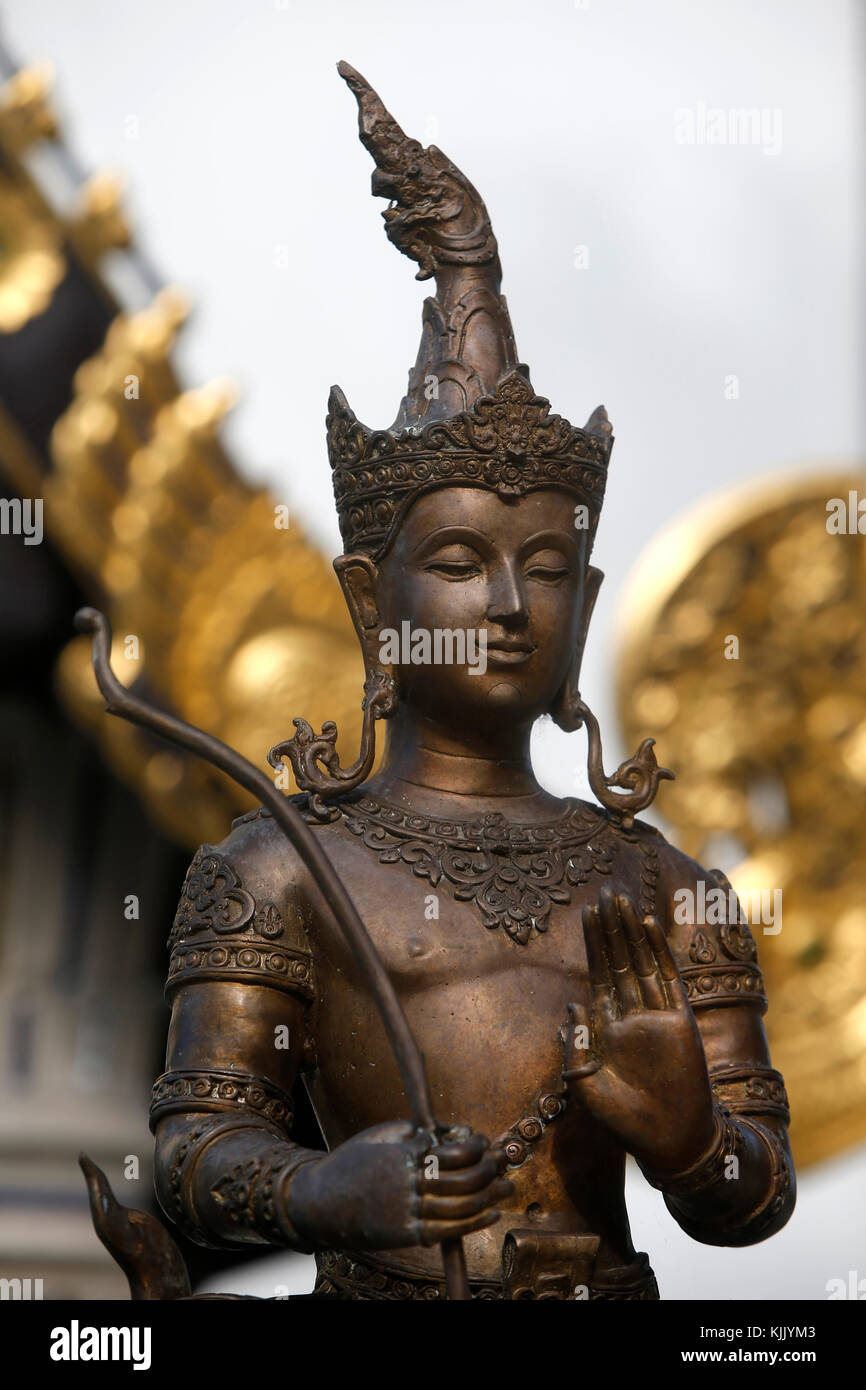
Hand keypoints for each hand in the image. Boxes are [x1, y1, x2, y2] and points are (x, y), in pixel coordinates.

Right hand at [285, 1120, 512, 1251]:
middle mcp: (407, 1184)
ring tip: (506, 1187)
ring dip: (490, 1195)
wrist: (317, 1202)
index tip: (482, 1141)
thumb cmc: (350, 1163)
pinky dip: (474, 1222)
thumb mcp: (380, 1134)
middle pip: (463, 1178)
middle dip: (489, 1169)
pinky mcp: (405, 1235)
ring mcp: (407, 1211)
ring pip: (461, 1206)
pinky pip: (448, 1230)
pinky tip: (491, 1213)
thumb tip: (451, 1132)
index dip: (475, 1146)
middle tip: (502, 1162)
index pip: (453, 1150)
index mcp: (402, 1154)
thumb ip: (415, 1132)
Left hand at [561, 885, 715, 1173]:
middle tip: (604, 893)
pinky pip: (667, 979)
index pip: (598, 974)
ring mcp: (655, 1015)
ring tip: (621, 901)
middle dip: (611, 928)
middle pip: (618, 960)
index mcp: (605, 1026)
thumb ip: (576, 1048)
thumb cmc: (625, 1121)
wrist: (670, 1141)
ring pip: (640, 962)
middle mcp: (629, 1014)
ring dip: (630, 932)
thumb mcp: (587, 1087)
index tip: (587, 913)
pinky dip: (658, 952)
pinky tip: (648, 927)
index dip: (594, 944)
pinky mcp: (679, 1021)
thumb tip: (571, 1005)